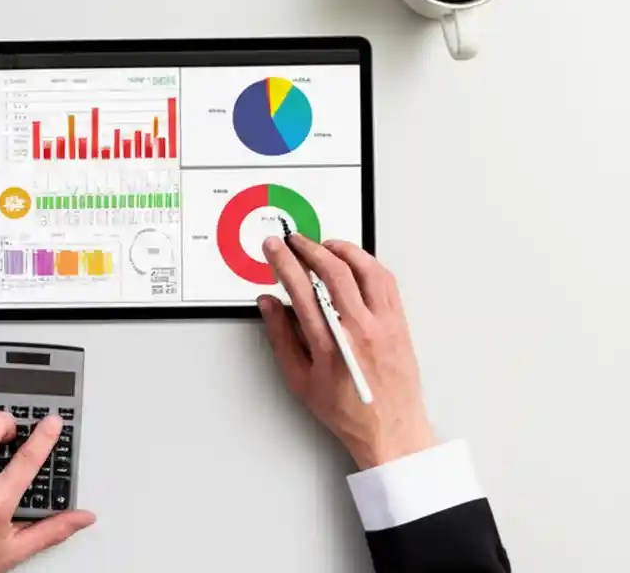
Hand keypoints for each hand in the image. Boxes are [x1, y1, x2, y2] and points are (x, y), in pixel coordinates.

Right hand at [258, 235, 436, 469]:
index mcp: (329, 345)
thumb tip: (268, 304)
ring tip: (324, 245)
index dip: (283, 262)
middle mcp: (358, 330)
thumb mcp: (299, 379)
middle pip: (332, 271)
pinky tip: (355, 260)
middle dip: (308, 248)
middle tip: (295, 240)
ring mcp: (383, 324)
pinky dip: (368, 263)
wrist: (390, 429)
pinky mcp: (400, 323)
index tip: (274, 248)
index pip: (301, 289)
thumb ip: (280, 337)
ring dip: (342, 250)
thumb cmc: (346, 410)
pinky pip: (387, 281)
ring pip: (365, 269)